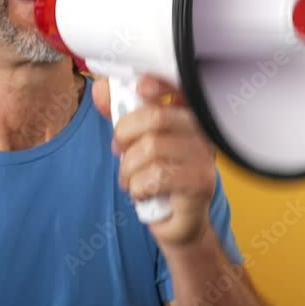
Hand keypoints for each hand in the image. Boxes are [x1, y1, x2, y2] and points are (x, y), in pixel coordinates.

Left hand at [92, 75, 217, 249]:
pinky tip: (142, 192)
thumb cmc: (158, 178)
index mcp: (186, 115)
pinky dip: (138, 186)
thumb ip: (120, 114)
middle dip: (125, 134)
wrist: (178, 222)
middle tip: (119, 148)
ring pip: (151, 148)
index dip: (160, 83)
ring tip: (131, 179)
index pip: (180, 85)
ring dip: (128, 168)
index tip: (141, 90)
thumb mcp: (135, 143)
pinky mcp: (201, 182)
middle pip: (156, 117)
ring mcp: (204, 156)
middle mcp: (201, 131)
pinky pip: (157, 176)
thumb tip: (100, 89)